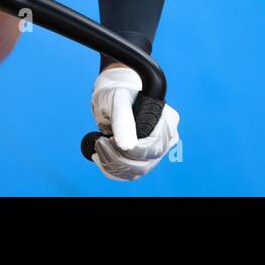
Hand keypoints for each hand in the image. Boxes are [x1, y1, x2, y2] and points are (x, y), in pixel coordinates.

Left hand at [88, 66, 180, 180]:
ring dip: (113, 165)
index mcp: (167, 121)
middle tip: (99, 143)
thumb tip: (127, 147)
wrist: (112, 94)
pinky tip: (101, 157)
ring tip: (98, 149)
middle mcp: (167, 138)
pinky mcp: (144, 158)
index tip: (108, 140)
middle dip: (118, 158)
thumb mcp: (118, 100)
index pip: (153, 148)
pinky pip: (130, 173)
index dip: (129, 150)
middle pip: (146, 163)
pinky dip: (113, 170)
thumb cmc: (117, 91)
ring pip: (138, 171)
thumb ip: (123, 121)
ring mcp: (156, 150)